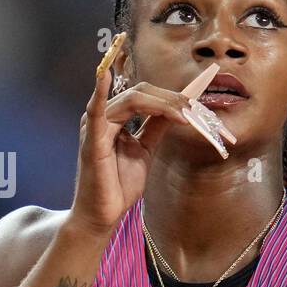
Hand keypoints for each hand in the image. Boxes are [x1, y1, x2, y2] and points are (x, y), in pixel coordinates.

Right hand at [69, 35, 236, 237]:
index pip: (146, 96)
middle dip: (171, 100)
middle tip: (194, 111)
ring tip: (184, 115)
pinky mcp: (91, 140)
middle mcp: (104, 116)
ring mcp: (95, 126)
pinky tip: (103, 74)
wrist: (104, 212)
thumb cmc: (119, 184)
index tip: (195, 104)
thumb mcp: (145, 150)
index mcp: (116, 117)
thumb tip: (174, 111)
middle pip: (141, 94)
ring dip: (162, 105)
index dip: (171, 97)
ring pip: (132, 101)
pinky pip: (95, 112)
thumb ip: (154, 128)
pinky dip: (99, 92)